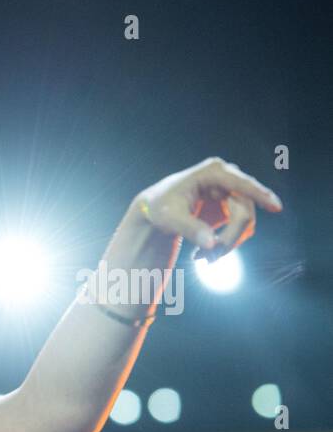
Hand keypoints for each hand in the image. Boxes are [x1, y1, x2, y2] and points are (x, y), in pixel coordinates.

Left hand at [131, 156, 281, 263]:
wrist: (155, 208)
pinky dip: (226, 242)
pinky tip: (205, 253)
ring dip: (228, 243)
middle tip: (207, 259)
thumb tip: (212, 245)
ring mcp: (231, 191)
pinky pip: (239, 226)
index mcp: (213, 172)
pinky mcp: (231, 204)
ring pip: (244, 221)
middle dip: (229, 238)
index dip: (260, 195)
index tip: (276, 207)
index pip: (242, 185)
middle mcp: (227, 177)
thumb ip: (191, 229)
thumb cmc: (160, 208)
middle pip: (244, 210)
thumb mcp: (170, 218)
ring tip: (202, 258)